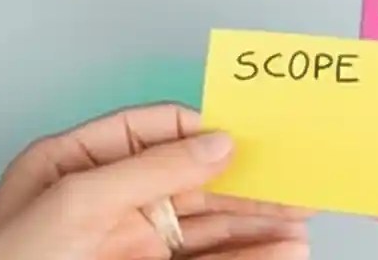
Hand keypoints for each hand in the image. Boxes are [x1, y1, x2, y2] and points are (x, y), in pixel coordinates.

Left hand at [0, 103, 311, 259]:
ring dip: (258, 223)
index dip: (208, 130)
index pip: (158, 129)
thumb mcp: (77, 200)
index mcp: (80, 161)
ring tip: (300, 222)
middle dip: (248, 181)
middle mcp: (109, 198)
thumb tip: (214, 143)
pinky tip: (277, 250)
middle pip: (196, 177)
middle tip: (296, 183)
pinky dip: (246, 255)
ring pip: (210, 224)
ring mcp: (130, 242)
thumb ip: (150, 167)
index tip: (252, 136)